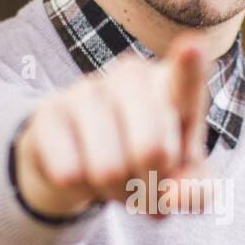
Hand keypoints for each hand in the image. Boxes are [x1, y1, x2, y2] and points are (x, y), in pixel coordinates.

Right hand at [14, 31, 214, 218]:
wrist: (83, 162)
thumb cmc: (146, 163)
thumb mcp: (181, 181)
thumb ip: (195, 192)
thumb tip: (175, 197)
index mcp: (173, 88)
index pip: (185, 78)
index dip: (189, 66)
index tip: (192, 48)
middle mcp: (132, 77)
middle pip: (153, 152)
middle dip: (149, 185)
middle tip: (143, 180)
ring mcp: (87, 89)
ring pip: (109, 170)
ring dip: (114, 192)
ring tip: (114, 178)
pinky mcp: (49, 112)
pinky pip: (69, 174)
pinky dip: (80, 189)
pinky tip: (80, 171)